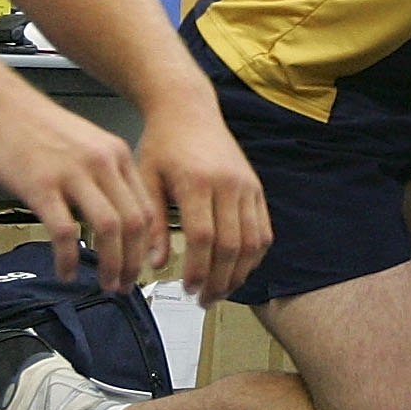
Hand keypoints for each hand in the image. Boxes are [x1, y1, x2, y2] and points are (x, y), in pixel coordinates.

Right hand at [0, 91, 163, 290]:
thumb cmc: (36, 126)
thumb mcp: (86, 142)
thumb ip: (105, 174)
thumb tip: (115, 214)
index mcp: (116, 154)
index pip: (146, 208)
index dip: (146, 245)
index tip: (141, 264)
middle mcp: (101, 163)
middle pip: (133, 223)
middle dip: (133, 262)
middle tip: (126, 283)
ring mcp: (73, 174)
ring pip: (108, 229)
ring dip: (110, 265)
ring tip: (105, 283)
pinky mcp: (43, 186)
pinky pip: (65, 232)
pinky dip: (69, 259)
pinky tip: (66, 271)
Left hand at [137, 96, 271, 302]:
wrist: (188, 109)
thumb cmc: (163, 142)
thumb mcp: (146, 179)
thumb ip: (153, 223)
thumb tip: (157, 262)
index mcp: (197, 182)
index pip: (203, 237)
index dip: (198, 269)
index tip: (188, 288)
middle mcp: (228, 184)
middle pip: (231, 245)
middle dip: (219, 280)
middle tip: (204, 299)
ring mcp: (246, 186)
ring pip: (253, 242)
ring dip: (239, 273)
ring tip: (222, 291)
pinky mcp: (256, 187)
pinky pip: (264, 229)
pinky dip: (255, 255)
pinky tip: (240, 269)